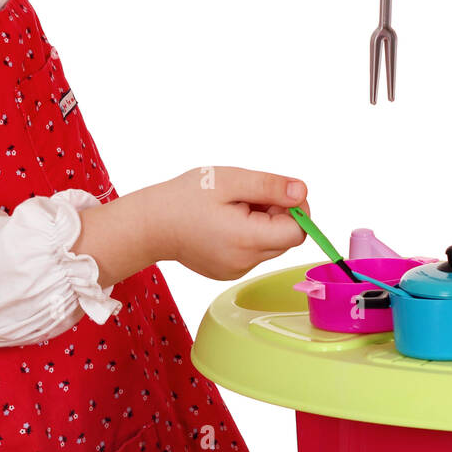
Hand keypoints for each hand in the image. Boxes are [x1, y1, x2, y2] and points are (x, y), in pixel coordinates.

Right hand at [147, 167, 308, 280]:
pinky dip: (248, 234)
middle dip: (278, 213)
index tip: (276, 191)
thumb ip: (270, 186)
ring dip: (263, 222)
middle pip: (286, 239)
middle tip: (249, 194)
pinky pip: (253, 252)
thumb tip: (302, 192)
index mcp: (248, 240)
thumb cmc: (185, 198)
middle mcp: (245, 262)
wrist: (150, 224)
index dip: (295, 209)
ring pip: (270, 245)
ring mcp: (236, 270)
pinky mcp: (228, 271)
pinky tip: (224, 221)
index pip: (298, 232)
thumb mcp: (230, 180)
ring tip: (233, 206)